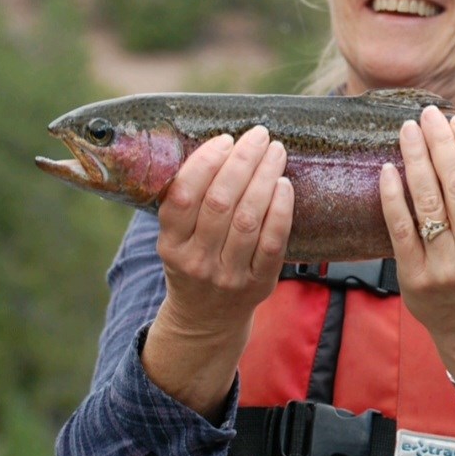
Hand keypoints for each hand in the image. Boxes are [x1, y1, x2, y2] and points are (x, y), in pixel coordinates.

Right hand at [155, 127, 292, 344]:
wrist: (206, 320)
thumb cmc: (195, 261)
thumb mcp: (176, 238)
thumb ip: (189, 202)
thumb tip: (221, 146)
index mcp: (170, 244)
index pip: (183, 196)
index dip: (205, 163)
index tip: (225, 139)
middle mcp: (196, 261)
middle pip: (220, 202)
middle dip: (243, 162)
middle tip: (258, 135)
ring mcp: (228, 275)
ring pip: (249, 219)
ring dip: (264, 178)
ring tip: (276, 152)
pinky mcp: (258, 284)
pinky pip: (272, 243)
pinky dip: (281, 210)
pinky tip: (284, 185)